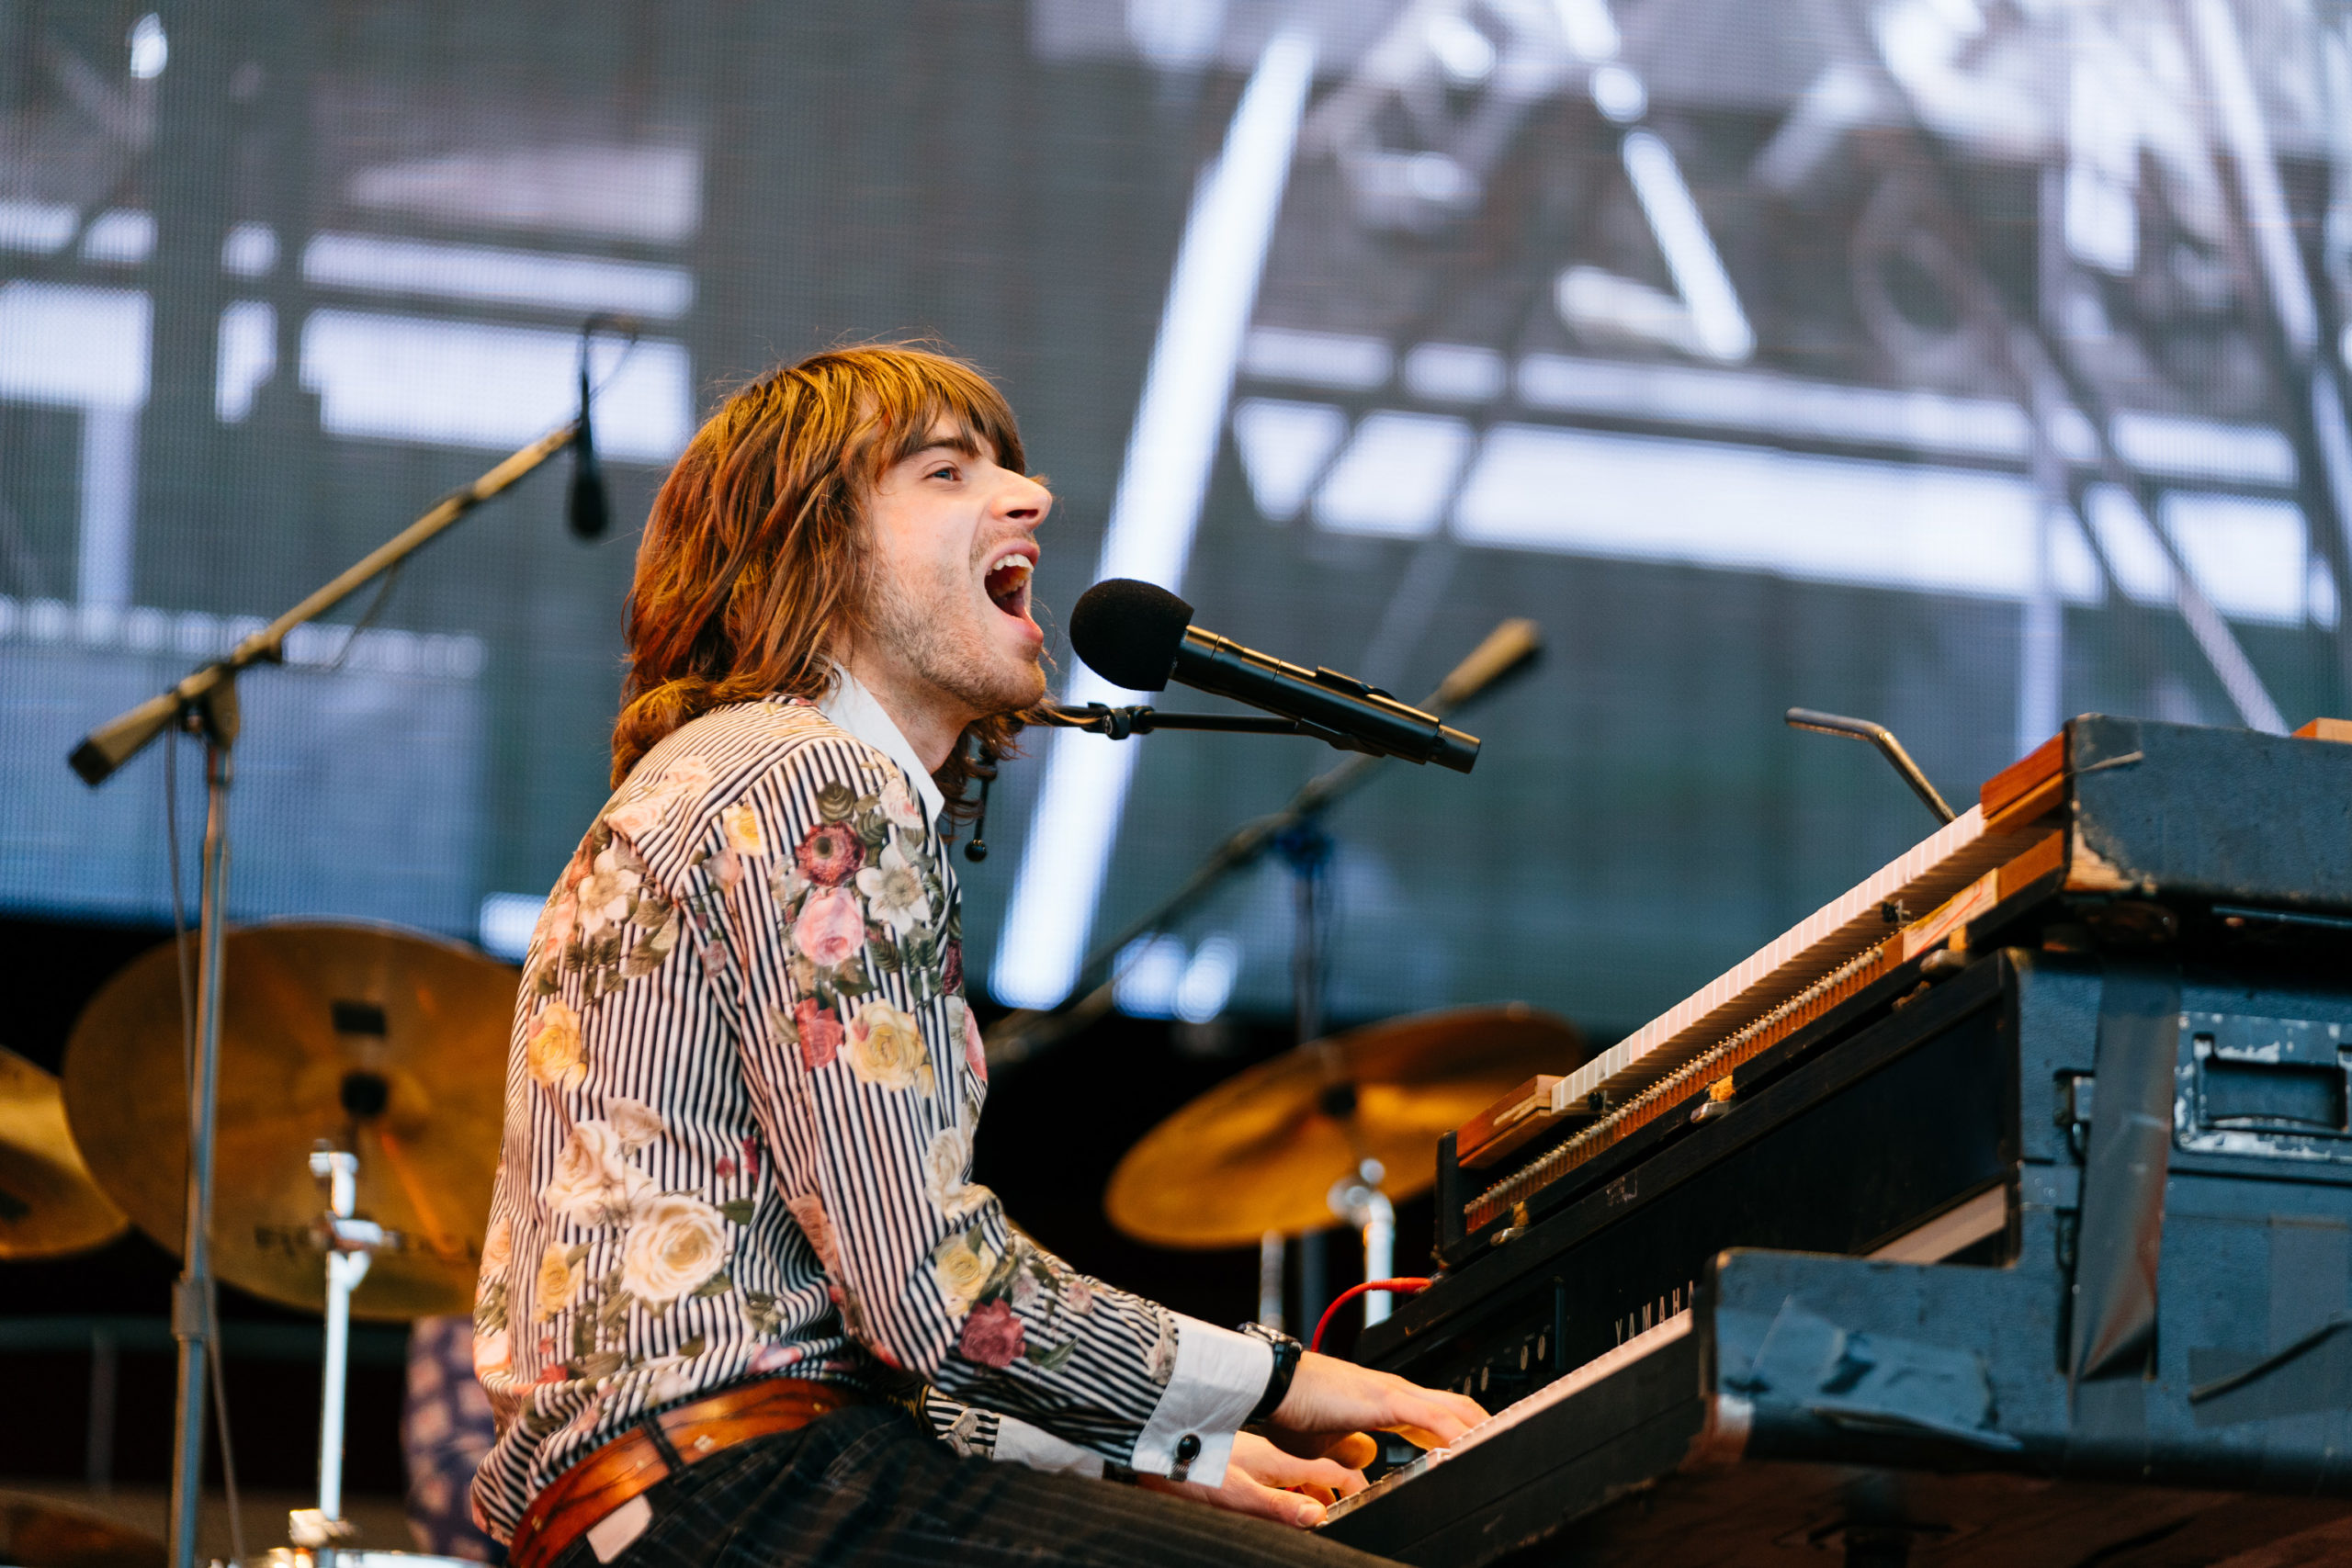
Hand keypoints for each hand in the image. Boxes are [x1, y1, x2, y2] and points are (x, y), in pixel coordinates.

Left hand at [1138, 1430, 1366, 1528]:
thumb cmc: (1191, 1472)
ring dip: (1312, 1497)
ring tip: (1318, 1517)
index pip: (1333, 1472)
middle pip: (1319, 1475)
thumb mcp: (1239, 1497)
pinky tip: (1281, 1508)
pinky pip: (1278, 1480)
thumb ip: (1281, 1507)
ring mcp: (1257, 1460)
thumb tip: (1319, 1516)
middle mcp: (1272, 1457)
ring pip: (1298, 1479)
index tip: (1368, 1501)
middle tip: (1345, 1515)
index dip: (1355, 1487)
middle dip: (1336, 1495)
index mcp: (1279, 1462)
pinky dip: (1289, 1495)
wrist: (1157, 1456)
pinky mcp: (1241, 1466)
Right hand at [1267, 1351, 1486, 1453]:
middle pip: (1456, 1407)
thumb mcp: (1328, 1440)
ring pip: (1454, 1408)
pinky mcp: (1386, 1399)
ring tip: (1501, 1449)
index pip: (1437, 1415)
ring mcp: (1394, 1391)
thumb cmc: (1291, 1408)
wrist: (1271, 1384)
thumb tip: (1367, 1458)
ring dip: (1478, 1430)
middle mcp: (1396, 1390)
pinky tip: (1468, 1448)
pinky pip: (1433, 1417)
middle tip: (1505, 1448)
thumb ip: (1353, 1447)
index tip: (1477, 1450)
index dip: (1461, 1431)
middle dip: (1482, 1428)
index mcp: (1385, 1400)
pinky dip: (1455, 1432)